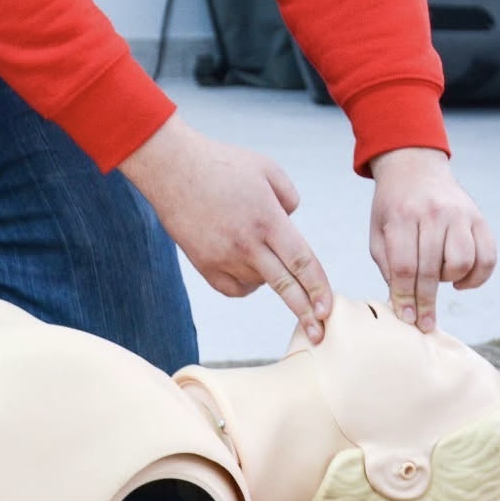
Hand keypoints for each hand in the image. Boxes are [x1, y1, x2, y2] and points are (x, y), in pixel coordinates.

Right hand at [119, 116, 331, 342]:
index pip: (302, 262)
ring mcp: (223, 257)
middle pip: (284, 287)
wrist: (171, 169)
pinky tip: (247, 265)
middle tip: (319, 335)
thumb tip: (292, 224)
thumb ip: (290, 200)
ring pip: (259, 282)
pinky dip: (246, 282)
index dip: (319, 288)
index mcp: (267, 220)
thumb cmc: (222, 164)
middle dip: (305, 313)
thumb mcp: (267, 169)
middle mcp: (247, 244)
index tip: (328, 310)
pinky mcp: (204, 265)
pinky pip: (235, 288)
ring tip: (255, 242)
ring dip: (269, 275)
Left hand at [368, 147, 495, 332]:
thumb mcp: (379, 232)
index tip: (407, 319)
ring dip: (449, 281)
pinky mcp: (479, 218)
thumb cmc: (393, 208)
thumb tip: (402, 304)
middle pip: (431, 269)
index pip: (404, 267)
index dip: (405, 297)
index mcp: (402, 217)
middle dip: (426, 302)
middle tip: (424, 323)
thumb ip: (388, 266)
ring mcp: (459, 214)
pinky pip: (487, 256)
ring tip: (438, 278)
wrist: (414, 168)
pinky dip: (477, 276)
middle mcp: (433, 213)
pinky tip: (460, 280)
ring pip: (462, 262)